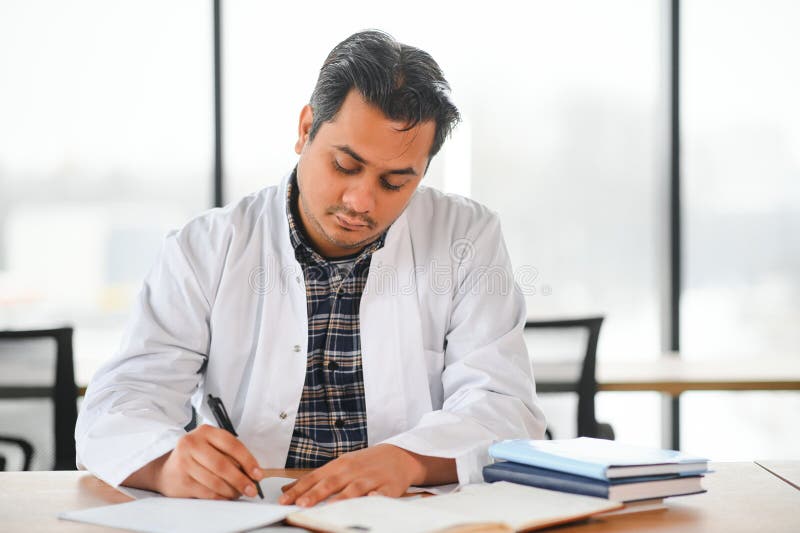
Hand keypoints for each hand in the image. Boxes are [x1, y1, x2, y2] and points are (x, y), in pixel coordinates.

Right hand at [122, 424, 263, 499]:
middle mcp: (192, 443)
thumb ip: (230, 453)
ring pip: (215, 480)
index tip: (258, 474)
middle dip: (241, 479)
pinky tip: (226, 496)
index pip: (232, 444)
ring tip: (239, 493)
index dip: (248, 460)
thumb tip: (253, 472)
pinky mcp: (181, 480)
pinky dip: (220, 496)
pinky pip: (206, 492)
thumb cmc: (195, 456)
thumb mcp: (211, 445)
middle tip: (252, 489)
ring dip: (231, 490)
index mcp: (206, 431)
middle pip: (223, 464)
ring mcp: (184, 462)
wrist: (166, 469)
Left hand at [278, 444, 455, 506]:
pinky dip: (376, 497)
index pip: (315, 477)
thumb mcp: (340, 466)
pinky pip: (381, 493)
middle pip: (331, 482)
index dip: (299, 489)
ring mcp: (371, 478)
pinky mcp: (389, 487)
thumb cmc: (365, 463)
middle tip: (301, 505)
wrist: (398, 456)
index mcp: (339, 465)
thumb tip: (288, 489)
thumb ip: (316, 478)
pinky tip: (370, 500)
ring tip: (329, 507)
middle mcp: (353, 470)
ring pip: (354, 489)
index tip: (284, 500)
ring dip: (341, 498)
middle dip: (315, 494)